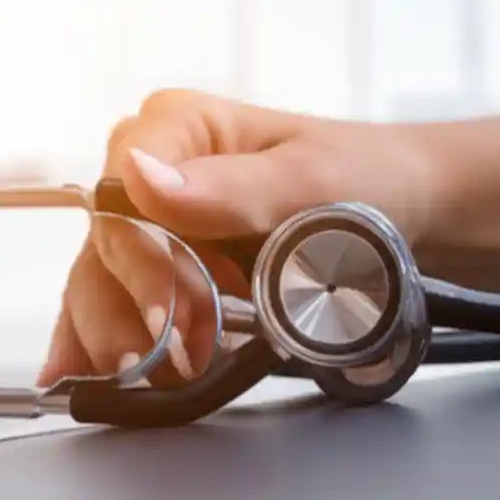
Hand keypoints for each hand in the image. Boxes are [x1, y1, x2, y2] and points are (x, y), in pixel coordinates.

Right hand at [37, 89, 439, 386]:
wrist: (410, 214)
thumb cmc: (368, 179)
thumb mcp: (312, 180)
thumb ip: (231, 185)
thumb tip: (140, 176)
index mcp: (179, 125)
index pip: (124, 192)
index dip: (144, 257)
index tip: (181, 312)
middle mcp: (152, 168)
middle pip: (108, 242)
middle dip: (140, 306)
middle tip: (185, 355)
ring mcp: (153, 221)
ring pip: (99, 279)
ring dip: (121, 333)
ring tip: (158, 375)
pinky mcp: (163, 267)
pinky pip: (111, 301)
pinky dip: (100, 340)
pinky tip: (88, 372)